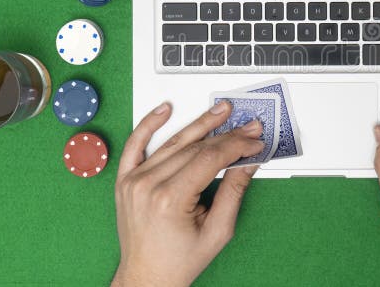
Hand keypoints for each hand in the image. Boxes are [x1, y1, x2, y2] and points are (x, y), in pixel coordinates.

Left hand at [111, 101, 263, 286]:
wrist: (147, 277)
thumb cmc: (178, 261)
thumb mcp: (217, 232)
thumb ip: (233, 192)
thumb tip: (247, 162)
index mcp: (169, 200)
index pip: (209, 159)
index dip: (236, 146)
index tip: (254, 142)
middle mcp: (147, 186)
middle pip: (194, 148)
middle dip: (226, 136)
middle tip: (248, 127)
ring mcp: (133, 181)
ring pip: (172, 143)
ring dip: (200, 124)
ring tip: (221, 110)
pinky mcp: (125, 180)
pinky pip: (135, 145)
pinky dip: (149, 125)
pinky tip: (165, 110)